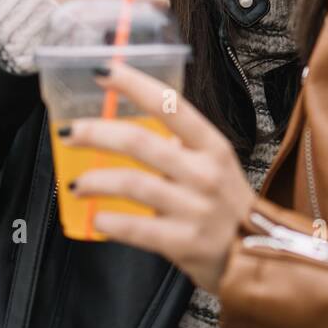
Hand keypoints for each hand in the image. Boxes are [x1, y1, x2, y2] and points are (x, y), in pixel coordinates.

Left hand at [61, 63, 253, 290]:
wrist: (259, 256)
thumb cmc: (229, 205)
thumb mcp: (216, 166)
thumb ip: (181, 146)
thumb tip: (132, 125)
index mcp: (212, 146)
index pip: (170, 105)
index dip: (133, 85)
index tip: (103, 72)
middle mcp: (205, 173)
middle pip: (140, 142)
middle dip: (97, 133)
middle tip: (69, 133)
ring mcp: (195, 209)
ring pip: (133, 184)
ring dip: (96, 180)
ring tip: (77, 185)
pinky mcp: (184, 242)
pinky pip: (137, 228)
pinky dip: (111, 222)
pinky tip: (97, 218)